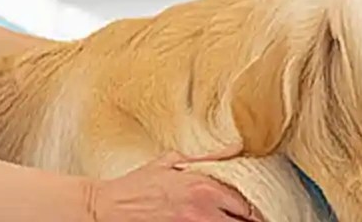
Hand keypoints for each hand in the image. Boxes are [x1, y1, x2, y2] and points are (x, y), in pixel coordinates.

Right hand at [84, 145, 263, 221]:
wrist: (110, 207)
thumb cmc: (136, 186)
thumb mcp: (168, 162)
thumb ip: (203, 158)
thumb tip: (233, 148)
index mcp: (203, 187)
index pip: (246, 205)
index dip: (251, 212)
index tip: (251, 214)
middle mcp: (203, 210)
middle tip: (244, 220)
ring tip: (228, 221)